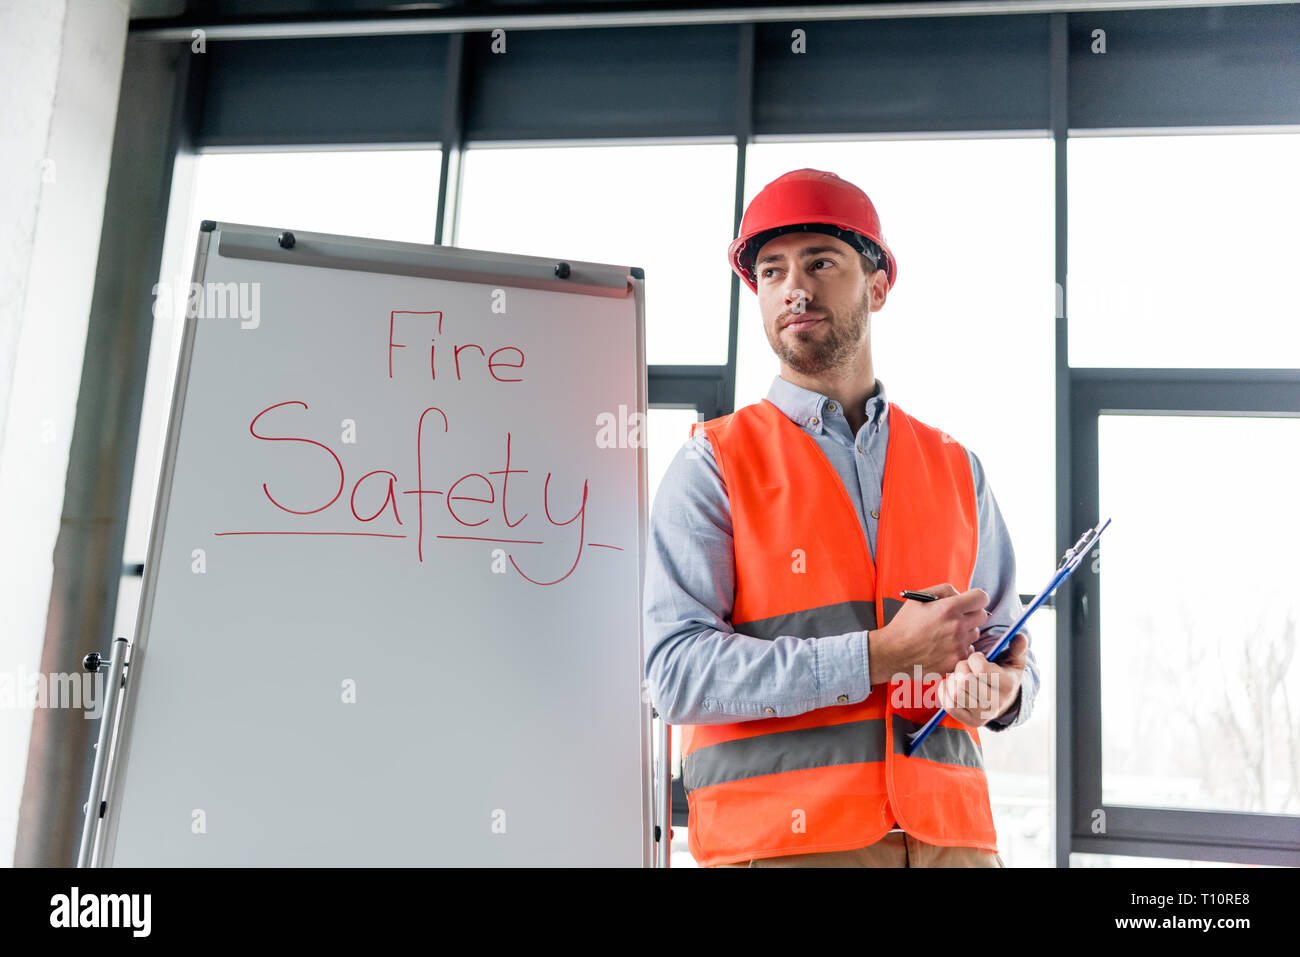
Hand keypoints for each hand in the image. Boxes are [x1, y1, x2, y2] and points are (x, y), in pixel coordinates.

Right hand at [869, 584, 989, 683]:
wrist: (893, 653)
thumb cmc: (904, 625)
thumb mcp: (919, 598)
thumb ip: (944, 590)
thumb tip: (961, 594)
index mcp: (948, 608)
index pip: (981, 598)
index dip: (976, 598)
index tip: (972, 602)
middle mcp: (957, 626)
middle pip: (982, 616)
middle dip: (972, 614)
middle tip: (957, 618)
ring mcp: (958, 645)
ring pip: (976, 634)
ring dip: (966, 632)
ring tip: (947, 634)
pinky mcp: (956, 660)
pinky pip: (970, 650)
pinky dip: (961, 649)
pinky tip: (946, 647)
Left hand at [937, 632, 1028, 726]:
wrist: (1003, 699)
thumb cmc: (1005, 674)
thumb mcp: (1015, 661)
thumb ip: (1017, 648)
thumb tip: (1019, 636)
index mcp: (1007, 685)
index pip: (981, 669)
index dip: (974, 658)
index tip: (976, 657)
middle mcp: (995, 704)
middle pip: (965, 680)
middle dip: (961, 666)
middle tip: (965, 665)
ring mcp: (982, 715)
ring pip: (955, 693)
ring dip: (952, 679)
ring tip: (959, 674)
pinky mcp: (969, 721)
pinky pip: (948, 704)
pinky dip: (945, 691)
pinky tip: (952, 683)